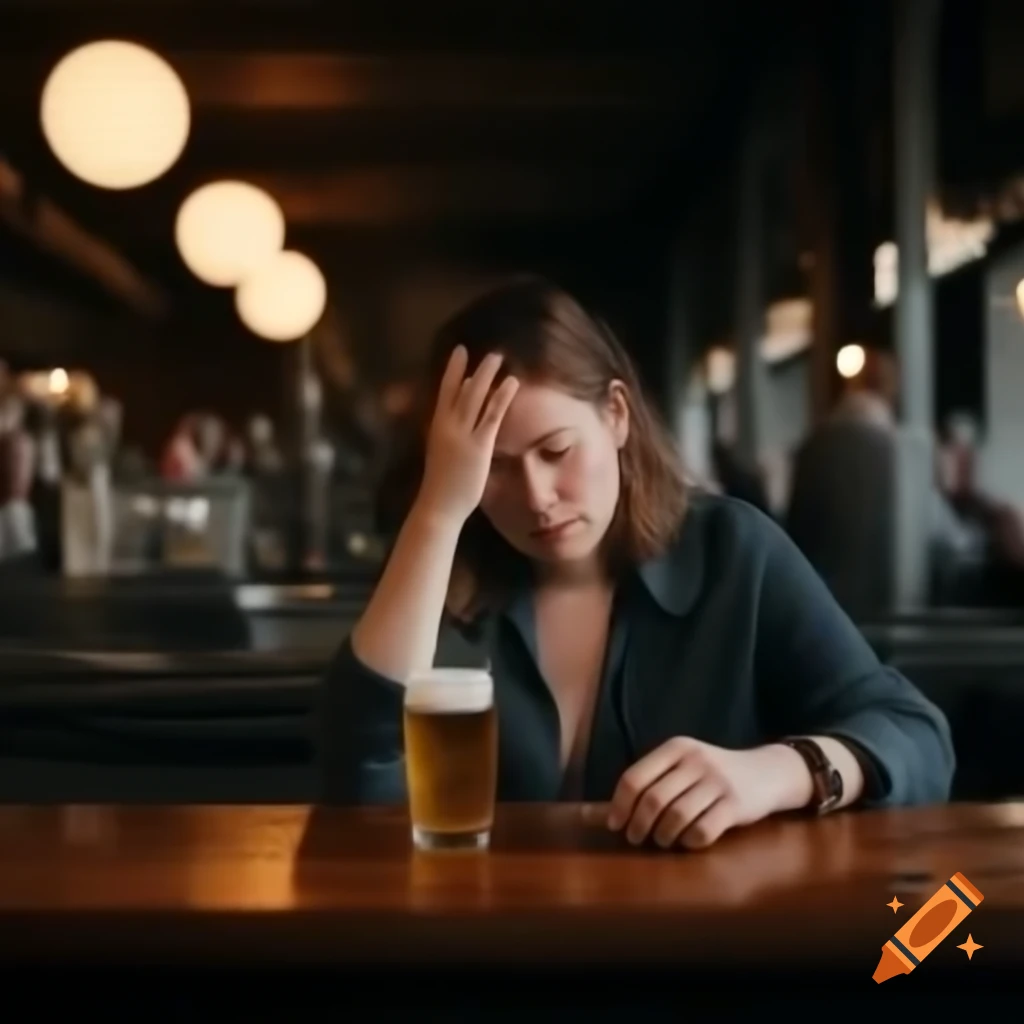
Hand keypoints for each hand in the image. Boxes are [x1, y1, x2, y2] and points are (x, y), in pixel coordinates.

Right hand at [416, 346, 518, 526]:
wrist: (438, 506)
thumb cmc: (441, 487)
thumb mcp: (441, 455)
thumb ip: (449, 437)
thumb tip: (458, 424)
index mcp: (437, 427)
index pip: (444, 392)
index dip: (452, 370)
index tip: (459, 351)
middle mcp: (447, 426)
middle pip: (460, 389)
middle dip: (473, 368)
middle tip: (486, 350)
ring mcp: (462, 434)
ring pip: (475, 397)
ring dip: (486, 375)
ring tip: (498, 357)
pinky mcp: (478, 446)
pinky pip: (492, 416)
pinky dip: (502, 397)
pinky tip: (511, 383)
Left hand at [606, 737, 810, 849]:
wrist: (766, 772)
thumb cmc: (711, 774)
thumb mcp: (679, 768)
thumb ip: (644, 785)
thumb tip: (591, 814)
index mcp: (675, 748)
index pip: (635, 777)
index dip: (619, 805)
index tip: (615, 825)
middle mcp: (695, 760)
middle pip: (653, 800)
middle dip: (638, 825)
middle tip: (636, 839)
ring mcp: (717, 781)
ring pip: (676, 817)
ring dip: (662, 836)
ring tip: (661, 840)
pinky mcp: (736, 805)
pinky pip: (703, 831)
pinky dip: (689, 842)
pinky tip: (687, 841)